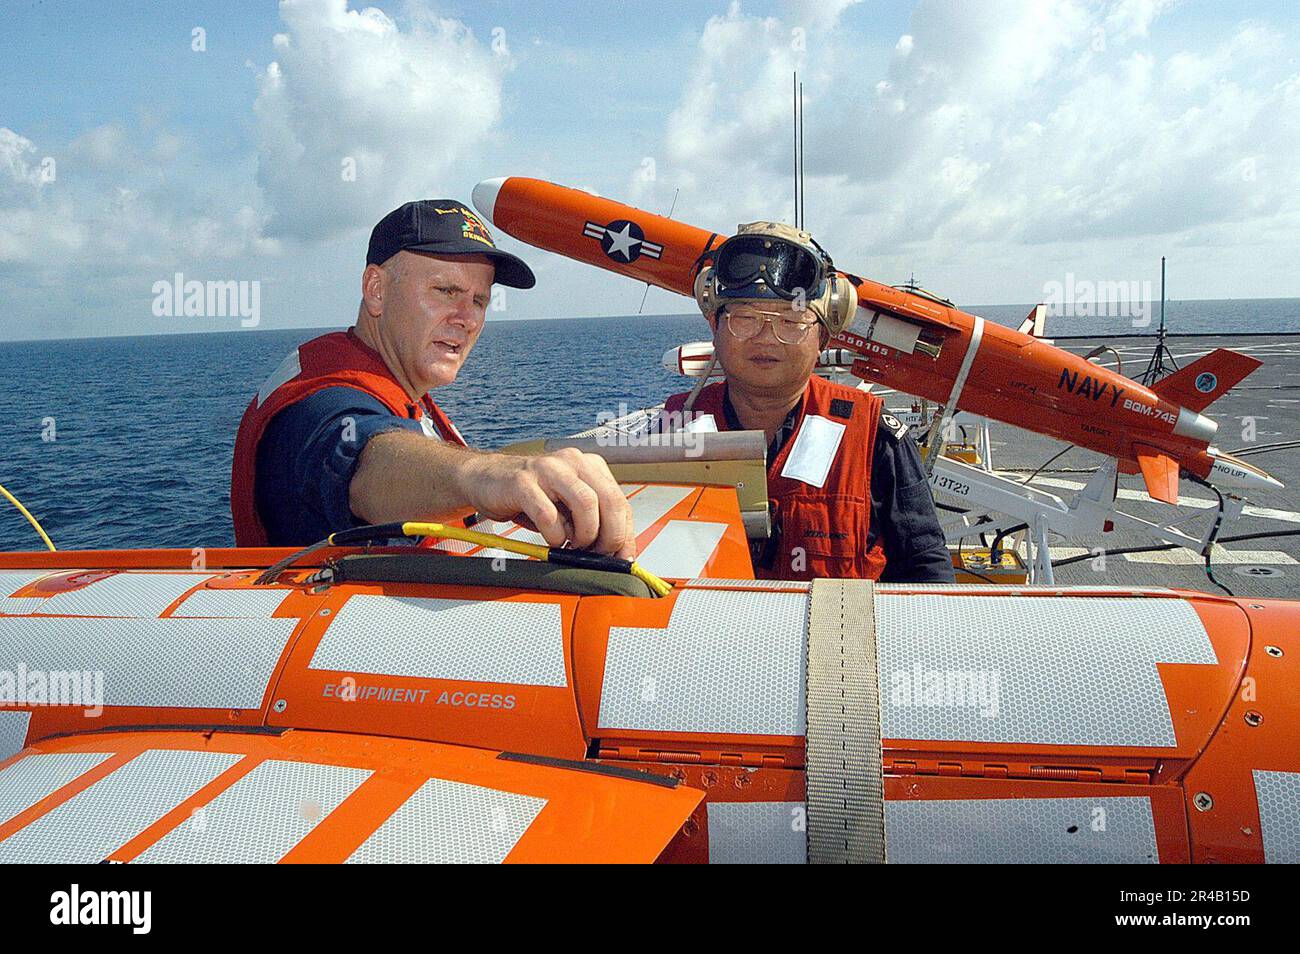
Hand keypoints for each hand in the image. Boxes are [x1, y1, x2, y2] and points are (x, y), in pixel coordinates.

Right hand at [460, 448, 636, 558]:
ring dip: (584, 534)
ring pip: (586, 503)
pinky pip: (549, 515)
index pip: (621, 501)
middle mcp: (573, 462)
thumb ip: (591, 522)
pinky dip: (554, 535)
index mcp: (589, 466)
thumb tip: (617, 554)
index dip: (625, 534)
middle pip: (610, 500)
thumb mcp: (567, 508)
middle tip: (598, 555)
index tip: (622, 558)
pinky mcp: (523, 482)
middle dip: (610, 536)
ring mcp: (549, 469)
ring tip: (573, 546)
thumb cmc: (530, 497)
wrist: (486, 479)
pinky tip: (551, 539)